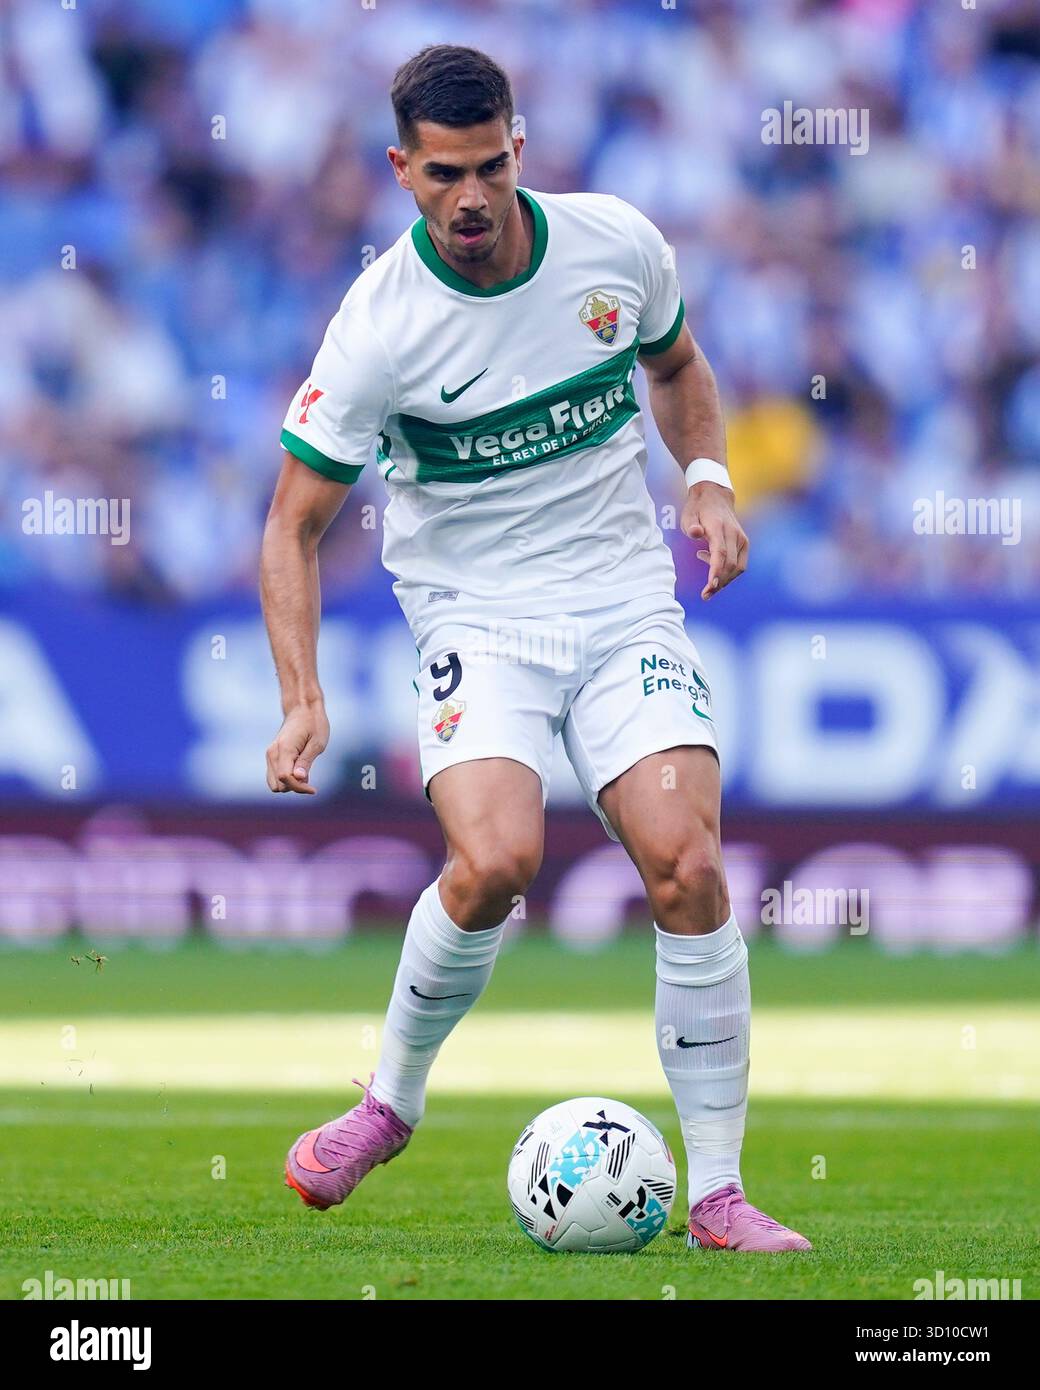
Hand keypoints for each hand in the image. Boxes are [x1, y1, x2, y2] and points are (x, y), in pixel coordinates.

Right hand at [266, 701, 329, 793]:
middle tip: (310, 780)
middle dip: (294, 787)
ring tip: (304, 774)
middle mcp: (272, 753)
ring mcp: (270, 755)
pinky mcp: (271, 756)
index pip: (285, 778)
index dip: (299, 787)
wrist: (301, 708)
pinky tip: (298, 771)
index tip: (313, 789)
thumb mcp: (317, 743)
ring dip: (289, 784)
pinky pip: (274, 777)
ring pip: (274, 784)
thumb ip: (306, 761)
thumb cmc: (313, 724)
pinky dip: (285, 780)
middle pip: (278, 785)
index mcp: (284, 749)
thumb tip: (298, 779)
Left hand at [680, 481, 748, 599]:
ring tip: (708, 587)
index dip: (716, 571)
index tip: (710, 586)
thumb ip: (691, 525)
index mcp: (718, 527)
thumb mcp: (688, 514)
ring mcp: (741, 538)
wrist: (715, 495)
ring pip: (737, 567)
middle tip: (705, 595)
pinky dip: (728, 572)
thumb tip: (695, 533)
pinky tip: (712, 567)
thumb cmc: (698, 508)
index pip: (720, 553)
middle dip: (718, 582)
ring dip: (724, 581)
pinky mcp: (744, 543)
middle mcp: (733, 533)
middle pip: (730, 564)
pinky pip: (739, 564)